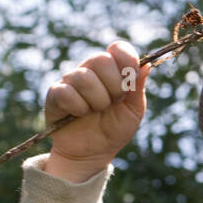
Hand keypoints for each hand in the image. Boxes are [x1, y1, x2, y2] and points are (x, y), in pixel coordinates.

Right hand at [44, 41, 149, 178]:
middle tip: (112, 103)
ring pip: (85, 78)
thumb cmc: (114, 130)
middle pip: (101, 60)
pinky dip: (78, 109)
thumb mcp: (133, 111)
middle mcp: (91, 70)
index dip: (127, 61)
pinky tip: (79, 115)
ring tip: (95, 112)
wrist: (92, 154)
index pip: (119, 48)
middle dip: (113, 87)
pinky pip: (67, 93)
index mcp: (112, 70)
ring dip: (97, 102)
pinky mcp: (55, 93)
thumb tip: (147, 66)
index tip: (129, 81)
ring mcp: (71, 80)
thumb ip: (138, 89)